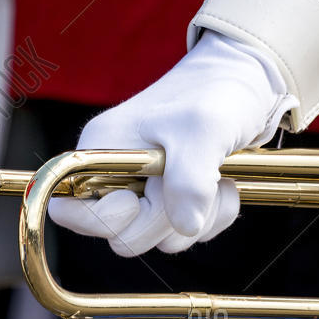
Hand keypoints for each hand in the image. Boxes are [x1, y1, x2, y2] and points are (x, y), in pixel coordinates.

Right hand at [48, 32, 294, 255]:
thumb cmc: (217, 93)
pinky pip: (186, 234)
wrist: (249, 79)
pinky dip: (212, 217)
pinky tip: (224, 186)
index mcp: (101, 149)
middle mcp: (116, 172)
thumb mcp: (203, 129)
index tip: (139, 198)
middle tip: (194, 181)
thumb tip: (184, 226)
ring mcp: (146, 189)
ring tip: (216, 178)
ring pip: (160, 240)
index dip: (106, 219)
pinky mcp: (174, 199)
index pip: (69, 212)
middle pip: (123, 236)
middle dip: (166, 220)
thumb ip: (188, 180)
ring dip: (198, 219)